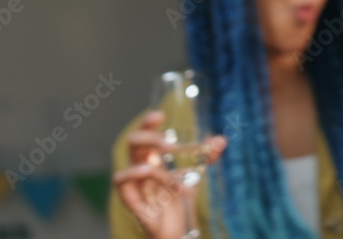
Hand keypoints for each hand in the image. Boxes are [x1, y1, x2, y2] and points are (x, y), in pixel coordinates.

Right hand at [113, 110, 226, 238]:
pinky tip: (148, 170)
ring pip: (130, 160)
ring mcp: (133, 181)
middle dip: (150, 137)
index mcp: (152, 156)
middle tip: (171, 146)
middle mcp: (140, 165)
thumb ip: (206, 156)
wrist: (175, 228)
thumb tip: (221, 140)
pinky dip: (133, 172)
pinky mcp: (129, 197)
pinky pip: (121, 180)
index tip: (160, 115)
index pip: (145, 133)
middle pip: (134, 141)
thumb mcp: (196, 174)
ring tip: (168, 168)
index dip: (148, 122)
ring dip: (152, 162)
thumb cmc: (179, 199)